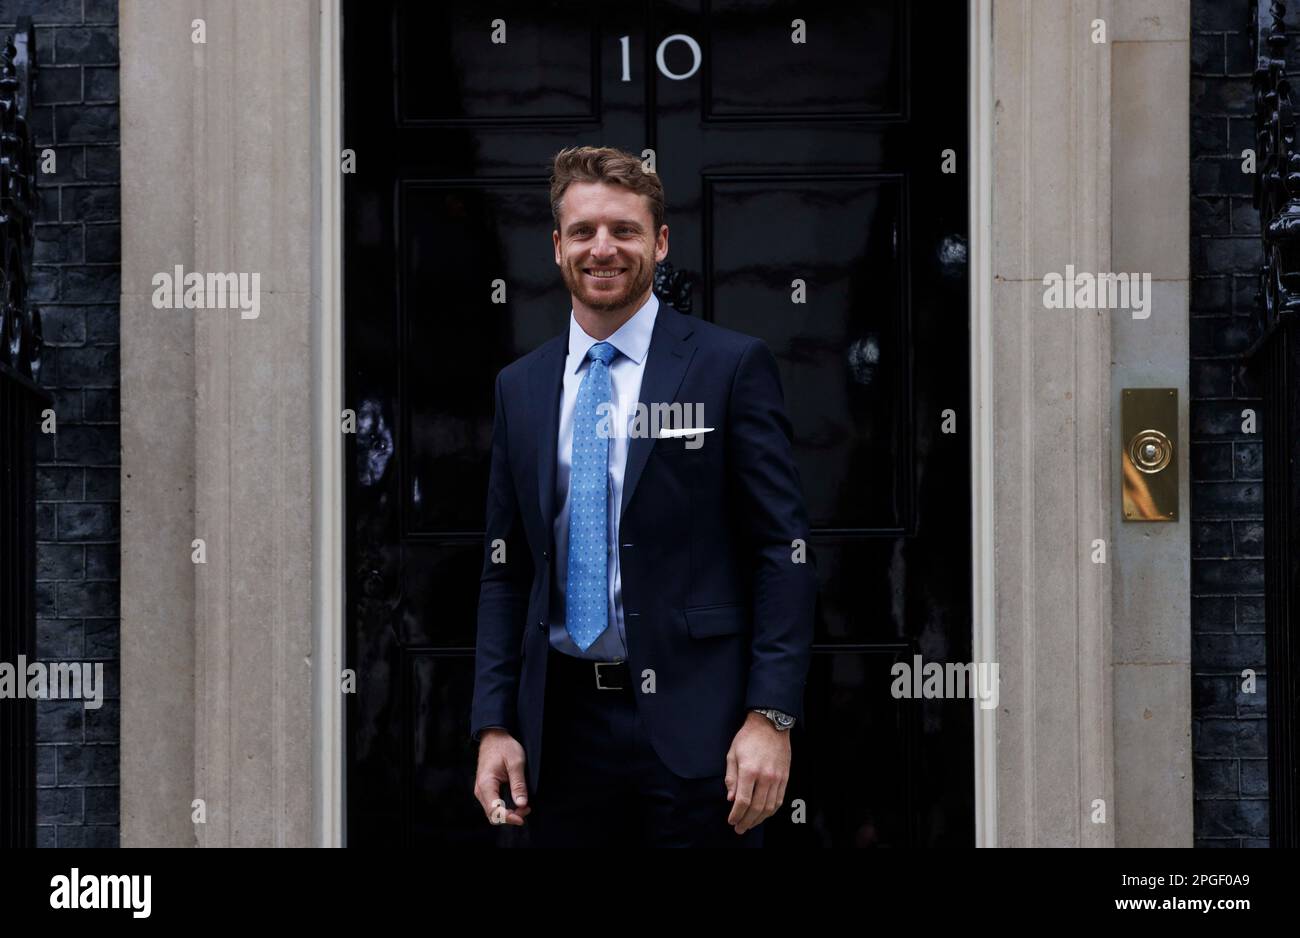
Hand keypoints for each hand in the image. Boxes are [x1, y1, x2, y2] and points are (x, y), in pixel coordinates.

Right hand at [473, 729, 531, 825]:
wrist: (494, 737)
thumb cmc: (504, 747)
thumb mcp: (516, 763)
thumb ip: (518, 784)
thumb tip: (522, 804)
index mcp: (486, 784)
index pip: (494, 810)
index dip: (509, 818)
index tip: (523, 817)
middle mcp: (480, 790)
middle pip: (493, 815)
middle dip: (510, 816)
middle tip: (526, 809)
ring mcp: (482, 791)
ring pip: (493, 811)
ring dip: (508, 812)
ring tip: (524, 805)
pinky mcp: (486, 789)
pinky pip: (494, 804)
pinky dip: (505, 807)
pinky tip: (517, 801)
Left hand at [724, 711, 790, 834]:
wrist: (770, 724)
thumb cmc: (748, 737)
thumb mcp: (732, 754)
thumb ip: (731, 778)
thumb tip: (731, 798)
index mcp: (749, 770)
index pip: (743, 801)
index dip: (736, 814)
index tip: (731, 820)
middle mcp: (765, 776)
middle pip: (756, 807)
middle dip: (746, 821)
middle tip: (739, 828)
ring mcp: (777, 778)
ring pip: (769, 807)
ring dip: (759, 819)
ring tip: (750, 824)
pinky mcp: (785, 777)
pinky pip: (779, 799)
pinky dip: (771, 810)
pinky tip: (764, 814)